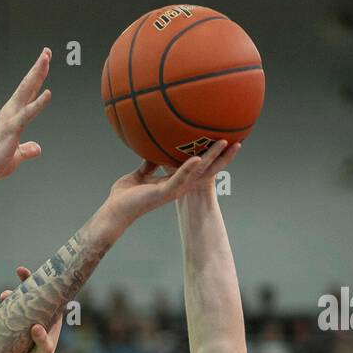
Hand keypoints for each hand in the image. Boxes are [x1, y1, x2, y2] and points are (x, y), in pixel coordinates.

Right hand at [0, 50, 51, 184]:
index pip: (27, 92)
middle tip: (47, 51)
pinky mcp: (12, 128)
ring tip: (46, 59)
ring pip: (26, 91)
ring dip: (36, 74)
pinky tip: (48, 92)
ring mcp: (10, 118)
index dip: (36, 76)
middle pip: (27, 85)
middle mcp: (10, 111)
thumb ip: (27, 149)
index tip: (44, 62)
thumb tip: (36, 148)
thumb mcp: (17, 156)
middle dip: (38, 67)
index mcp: (11, 115)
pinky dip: (38, 103)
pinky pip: (28, 113)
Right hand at [0, 266, 60, 352]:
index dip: (42, 286)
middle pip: (29, 305)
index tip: (27, 274)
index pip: (49, 303)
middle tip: (6, 293)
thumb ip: (43, 344)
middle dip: (18, 295)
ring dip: (5, 306)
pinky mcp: (6, 343)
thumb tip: (37, 326)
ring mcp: (19, 336)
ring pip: (13, 314)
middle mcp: (34, 331)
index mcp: (48, 331)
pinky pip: (1, 324)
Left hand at [104, 140, 239, 230]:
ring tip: (224, 143)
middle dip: (222, 157)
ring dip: (211, 157)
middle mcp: (178, 186)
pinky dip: (188, 168)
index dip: (213, 156)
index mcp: (174, 181)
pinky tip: (197, 158)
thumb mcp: (139, 174)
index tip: (226, 142)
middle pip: (206, 170)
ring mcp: (172, 190)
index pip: (199, 167)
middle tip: (238, 142)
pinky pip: (178, 178)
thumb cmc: (125, 195)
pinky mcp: (163, 193)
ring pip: (198, 172)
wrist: (114, 211)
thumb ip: (149, 163)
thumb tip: (152, 150)